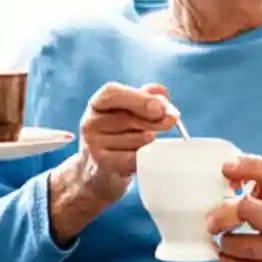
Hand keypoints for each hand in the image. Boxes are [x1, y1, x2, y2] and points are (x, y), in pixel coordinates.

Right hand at [61, 82, 176, 202]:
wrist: (101, 169)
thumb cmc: (120, 134)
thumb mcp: (130, 111)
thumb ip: (146, 97)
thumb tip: (161, 92)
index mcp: (98, 103)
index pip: (113, 93)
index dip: (140, 99)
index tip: (161, 107)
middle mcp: (90, 122)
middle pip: (130, 118)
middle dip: (155, 120)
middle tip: (171, 120)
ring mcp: (93, 144)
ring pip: (137, 139)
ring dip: (149, 141)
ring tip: (144, 143)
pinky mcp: (102, 164)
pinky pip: (135, 157)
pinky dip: (145, 156)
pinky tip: (142, 156)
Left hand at [205, 155, 261, 261]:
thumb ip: (253, 181)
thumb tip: (225, 177)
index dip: (250, 167)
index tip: (225, 168)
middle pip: (255, 212)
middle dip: (227, 214)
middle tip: (211, 221)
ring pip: (249, 248)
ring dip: (227, 244)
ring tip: (220, 239)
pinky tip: (226, 256)